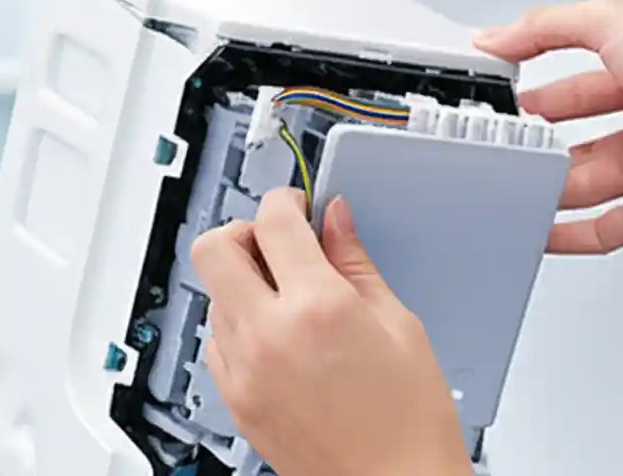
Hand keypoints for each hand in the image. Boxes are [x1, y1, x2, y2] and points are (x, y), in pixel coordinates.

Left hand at [190, 189, 470, 475]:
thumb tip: (337, 221)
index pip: (274, 219)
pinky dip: (238, 325)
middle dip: (245, 232)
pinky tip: (278, 336)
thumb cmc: (409, 423)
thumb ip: (356, 264)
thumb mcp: (399, 324)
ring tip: (288, 296)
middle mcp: (267, 335)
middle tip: (278, 241)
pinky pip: (215, 342)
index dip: (288, 200)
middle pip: (214, 248)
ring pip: (212, 295)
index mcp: (317, 306)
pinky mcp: (235, 401)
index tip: (300, 205)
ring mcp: (243, 372)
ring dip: (242, 281)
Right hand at [476, 0, 622, 253]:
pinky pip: (607, 228)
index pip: (586, 87)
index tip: (510, 97)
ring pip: (590, 186)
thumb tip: (498, 37)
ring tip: (511, 182)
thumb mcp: (607, 21)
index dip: (547, 93)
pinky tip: (542, 233)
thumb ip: (545, 26)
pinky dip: (571, 236)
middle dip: (545, 142)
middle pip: (586, 140)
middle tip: (507, 142)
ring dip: (550, 187)